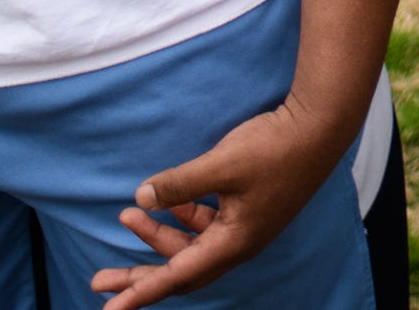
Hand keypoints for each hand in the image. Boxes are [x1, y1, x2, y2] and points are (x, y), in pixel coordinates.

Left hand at [94, 101, 353, 303]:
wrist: (319, 127)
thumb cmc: (274, 147)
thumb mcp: (221, 164)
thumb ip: (179, 184)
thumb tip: (141, 198)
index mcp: (233, 243)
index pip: (177, 276)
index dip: (141, 293)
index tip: (111, 309)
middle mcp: (237, 243)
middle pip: (180, 270)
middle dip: (139, 275)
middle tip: (99, 280)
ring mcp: (242, 227)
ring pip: (190, 244)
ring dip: (158, 235)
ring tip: (125, 216)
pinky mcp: (245, 209)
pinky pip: (204, 224)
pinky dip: (181, 216)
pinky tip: (164, 200)